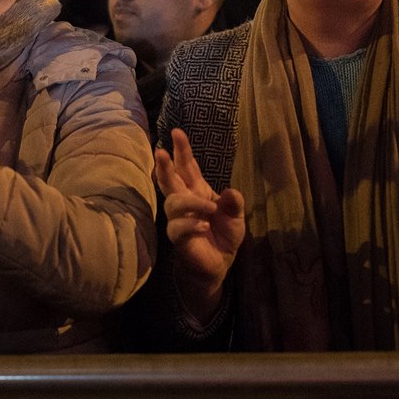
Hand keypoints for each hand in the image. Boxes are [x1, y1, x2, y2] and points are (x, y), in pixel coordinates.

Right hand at [153, 128, 244, 321]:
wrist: (219, 265)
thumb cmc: (224, 236)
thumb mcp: (237, 217)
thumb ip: (234, 203)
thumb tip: (231, 192)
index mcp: (198, 190)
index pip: (187, 167)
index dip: (182, 150)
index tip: (177, 133)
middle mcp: (185, 201)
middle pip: (170, 179)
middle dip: (166, 165)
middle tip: (161, 151)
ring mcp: (179, 219)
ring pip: (173, 202)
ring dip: (191, 202)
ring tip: (210, 208)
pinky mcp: (178, 238)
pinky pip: (178, 228)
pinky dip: (191, 225)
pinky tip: (203, 226)